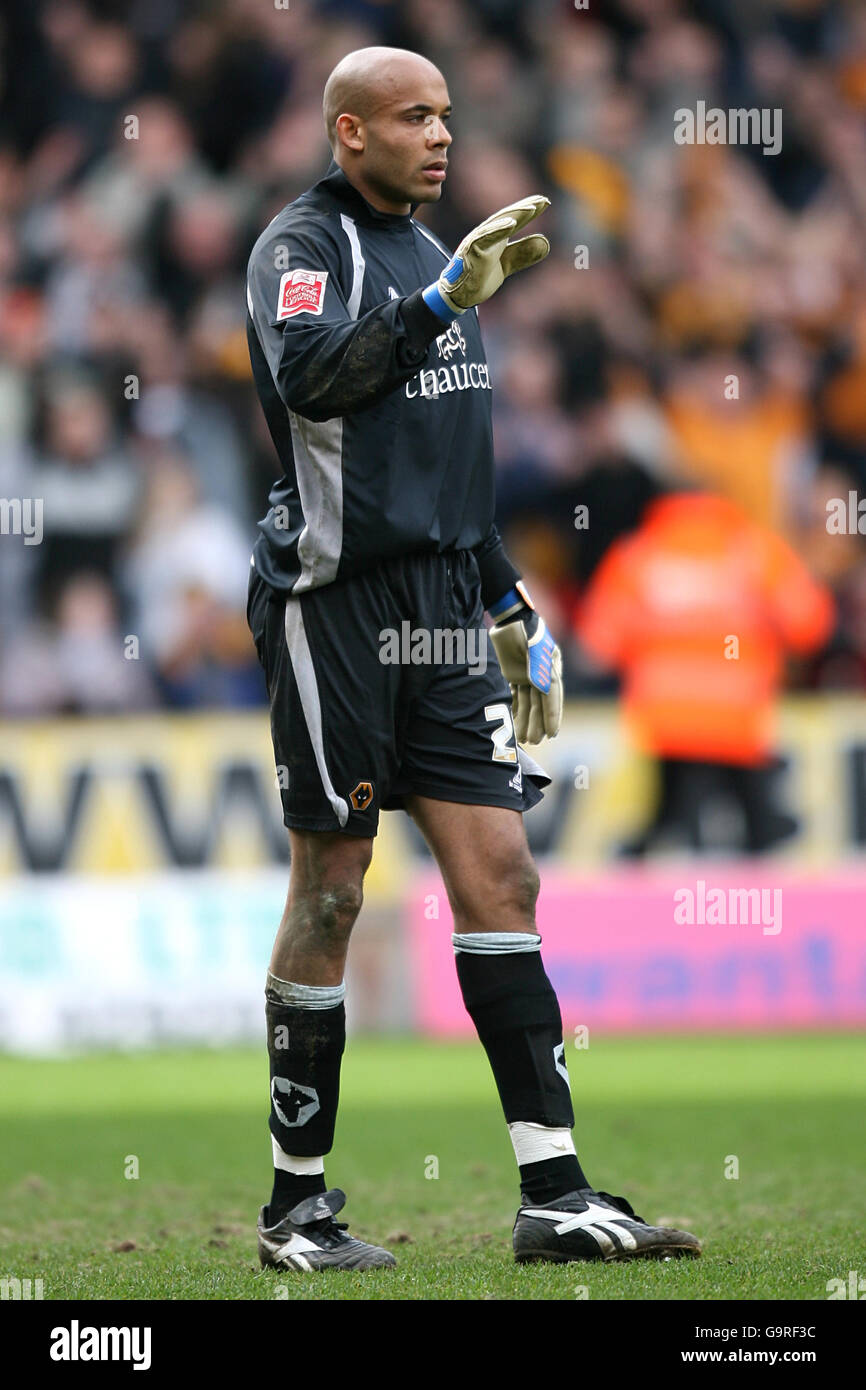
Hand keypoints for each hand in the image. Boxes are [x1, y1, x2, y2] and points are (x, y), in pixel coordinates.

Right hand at [422, 195, 550, 321]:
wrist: (459, 295)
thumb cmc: (478, 277)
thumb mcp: (506, 264)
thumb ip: (523, 253)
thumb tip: (546, 242)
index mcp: (495, 236)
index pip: (514, 219)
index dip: (529, 211)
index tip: (545, 202)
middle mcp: (487, 234)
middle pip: (508, 217)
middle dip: (525, 208)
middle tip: (543, 200)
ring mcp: (478, 240)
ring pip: (498, 223)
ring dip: (514, 215)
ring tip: (532, 208)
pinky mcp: (471, 249)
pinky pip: (485, 236)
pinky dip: (498, 229)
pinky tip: (511, 223)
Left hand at [489, 601, 562, 744]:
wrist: (509, 616)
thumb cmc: (524, 630)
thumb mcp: (534, 648)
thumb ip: (538, 668)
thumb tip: (544, 689)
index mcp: (551, 669)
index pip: (553, 697)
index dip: (553, 716)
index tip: (552, 734)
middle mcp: (542, 675)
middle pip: (540, 704)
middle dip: (538, 723)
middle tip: (535, 742)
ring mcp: (528, 675)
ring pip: (528, 703)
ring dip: (526, 720)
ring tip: (524, 739)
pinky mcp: (514, 674)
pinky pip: (516, 696)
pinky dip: (515, 709)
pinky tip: (513, 723)